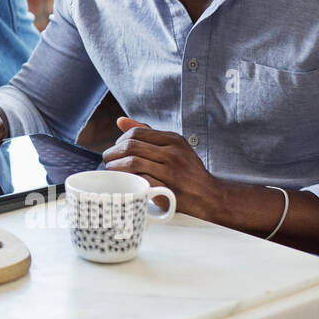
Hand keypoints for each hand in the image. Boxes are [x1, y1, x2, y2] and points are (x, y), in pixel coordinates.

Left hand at [101, 117, 227, 218]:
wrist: (210, 197)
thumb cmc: (187, 172)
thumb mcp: (174, 147)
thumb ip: (148, 134)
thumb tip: (121, 120)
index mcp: (173, 140)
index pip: (136, 133)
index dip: (119, 141)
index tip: (116, 150)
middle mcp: (173, 153)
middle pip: (130, 146)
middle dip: (112, 154)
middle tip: (107, 162)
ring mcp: (171, 171)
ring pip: (132, 162)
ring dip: (115, 167)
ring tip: (111, 172)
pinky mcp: (168, 189)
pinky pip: (139, 180)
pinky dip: (127, 180)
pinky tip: (123, 182)